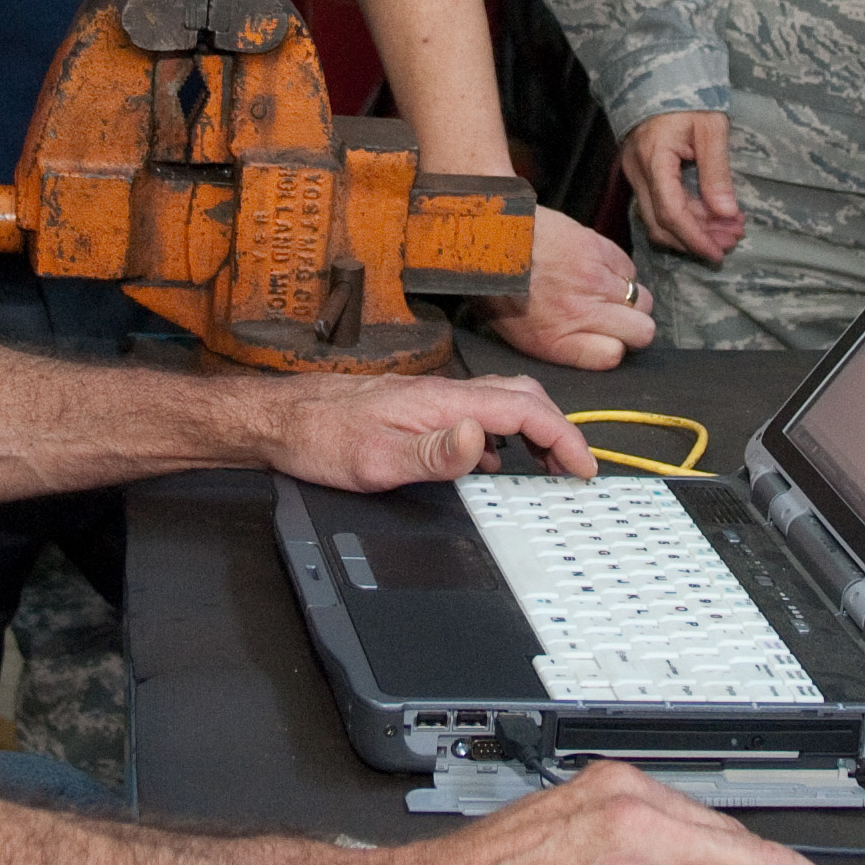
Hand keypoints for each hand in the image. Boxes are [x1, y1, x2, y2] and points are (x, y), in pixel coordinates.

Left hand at [260, 371, 594, 486]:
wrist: (281, 420)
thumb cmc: (322, 439)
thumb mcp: (376, 458)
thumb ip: (434, 452)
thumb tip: (483, 440)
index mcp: (443, 402)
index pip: (524, 410)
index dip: (563, 437)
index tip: (583, 468)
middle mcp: (443, 394)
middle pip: (522, 399)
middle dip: (559, 431)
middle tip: (575, 470)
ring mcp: (432, 400)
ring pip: (502, 405)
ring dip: (535, 432)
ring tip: (549, 467)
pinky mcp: (419, 409)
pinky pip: (478, 416)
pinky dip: (504, 436)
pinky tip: (495, 462)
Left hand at [477, 206, 656, 369]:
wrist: (491, 238)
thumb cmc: (501, 288)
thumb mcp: (520, 335)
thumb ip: (563, 346)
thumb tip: (600, 350)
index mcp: (557, 340)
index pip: (614, 356)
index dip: (613, 350)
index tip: (606, 342)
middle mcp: (582, 312)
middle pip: (642, 332)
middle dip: (633, 330)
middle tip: (615, 320)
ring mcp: (595, 279)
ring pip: (642, 300)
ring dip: (628, 300)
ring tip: (604, 292)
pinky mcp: (600, 249)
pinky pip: (630, 270)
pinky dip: (619, 273)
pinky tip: (599, 270)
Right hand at [621, 111, 743, 262]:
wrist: (662, 73)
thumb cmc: (689, 96)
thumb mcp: (711, 129)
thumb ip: (716, 172)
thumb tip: (726, 213)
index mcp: (654, 158)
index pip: (671, 212)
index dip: (695, 237)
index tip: (718, 252)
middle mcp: (638, 171)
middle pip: (660, 223)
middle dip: (695, 238)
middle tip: (730, 241)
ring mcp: (635, 173)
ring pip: (656, 218)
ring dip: (689, 230)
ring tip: (724, 231)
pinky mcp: (641, 173)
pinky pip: (656, 205)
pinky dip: (682, 216)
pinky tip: (707, 217)